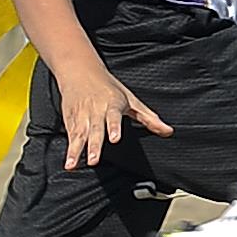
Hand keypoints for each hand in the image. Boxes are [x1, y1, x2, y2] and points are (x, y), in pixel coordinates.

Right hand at [55, 70, 173, 169]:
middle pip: (94, 129)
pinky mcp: (70, 119)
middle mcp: (95, 110)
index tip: (115, 138)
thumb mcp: (131, 99)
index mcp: (112, 104)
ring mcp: (81, 115)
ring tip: (72, 165)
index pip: (113, 116)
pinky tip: (68, 163)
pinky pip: (70, 135)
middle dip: (93, 145)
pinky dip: (68, 149)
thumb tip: (168, 131)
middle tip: (94, 160)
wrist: (79, 71)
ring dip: (75, 150)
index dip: (113, 127)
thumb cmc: (108, 87)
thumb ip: (149, 117)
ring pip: (78, 134)